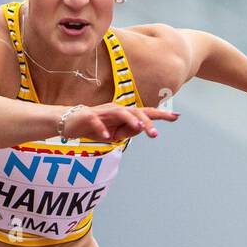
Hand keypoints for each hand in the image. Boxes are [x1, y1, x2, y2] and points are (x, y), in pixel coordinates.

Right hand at [63, 103, 178, 141]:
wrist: (70, 122)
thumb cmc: (95, 127)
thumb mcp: (115, 133)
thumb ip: (128, 131)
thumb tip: (141, 129)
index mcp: (124, 114)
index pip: (145, 113)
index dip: (160, 115)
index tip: (176, 117)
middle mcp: (116, 110)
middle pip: (135, 112)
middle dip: (146, 122)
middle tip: (155, 135)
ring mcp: (103, 112)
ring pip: (120, 113)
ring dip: (130, 120)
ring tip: (138, 129)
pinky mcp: (89, 117)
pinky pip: (96, 122)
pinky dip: (101, 129)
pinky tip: (107, 137)